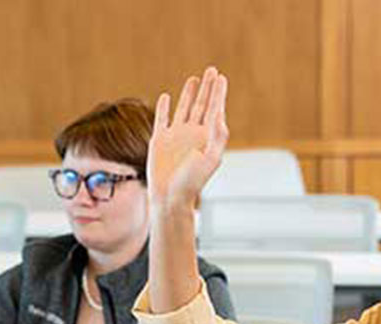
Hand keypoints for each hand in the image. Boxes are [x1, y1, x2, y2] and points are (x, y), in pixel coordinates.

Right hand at [147, 66, 228, 210]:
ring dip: (189, 93)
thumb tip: (219, 114)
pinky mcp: (160, 140)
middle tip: (211, 70)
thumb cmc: (192, 182)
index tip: (221, 77)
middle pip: (202, 104)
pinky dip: (164, 107)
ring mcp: (176, 136)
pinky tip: (166, 97)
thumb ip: (217, 136)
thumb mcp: (210, 158)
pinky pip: (162, 118)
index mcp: (207, 137)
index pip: (215, 109)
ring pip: (184, 108)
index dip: (218, 93)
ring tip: (195, 79)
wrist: (170, 196)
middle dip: (207, 87)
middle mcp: (193, 134)